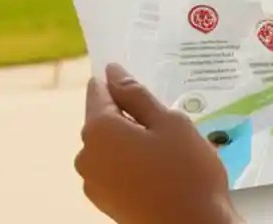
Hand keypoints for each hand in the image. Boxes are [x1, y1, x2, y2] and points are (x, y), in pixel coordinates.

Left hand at [75, 64, 242, 223]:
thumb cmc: (185, 170)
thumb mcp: (169, 122)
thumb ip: (137, 95)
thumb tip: (111, 71)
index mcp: (99, 130)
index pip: (99, 92)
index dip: (119, 83)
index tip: (142, 85)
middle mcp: (86, 155)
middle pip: (104, 121)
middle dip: (130, 116)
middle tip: (168, 123)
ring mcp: (92, 182)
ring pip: (111, 146)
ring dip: (132, 141)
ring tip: (169, 150)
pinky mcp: (104, 202)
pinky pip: (115, 169)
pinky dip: (132, 163)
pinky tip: (160, 170)